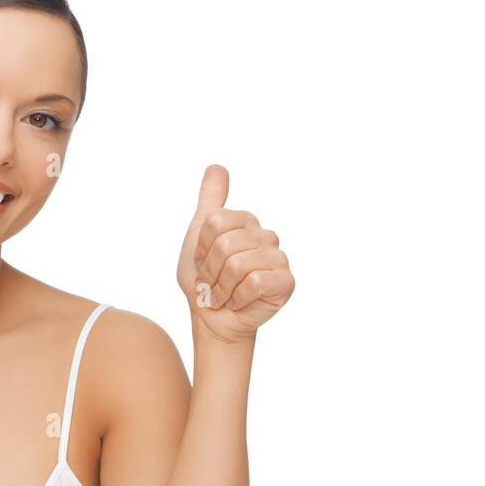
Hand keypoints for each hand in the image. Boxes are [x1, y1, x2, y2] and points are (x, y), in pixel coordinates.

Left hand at [177, 164, 293, 342]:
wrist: (212, 319)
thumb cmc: (205, 280)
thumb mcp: (199, 235)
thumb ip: (210, 201)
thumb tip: (217, 166)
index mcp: (245, 222)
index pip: (215, 221)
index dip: (201, 247)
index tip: (203, 260)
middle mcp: (265, 235)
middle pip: (225, 245)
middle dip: (209, 271)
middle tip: (211, 283)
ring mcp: (279, 258)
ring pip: (238, 265)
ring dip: (220, 288)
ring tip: (222, 294)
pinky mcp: (286, 281)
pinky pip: (254, 282)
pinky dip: (236, 297)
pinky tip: (237, 302)